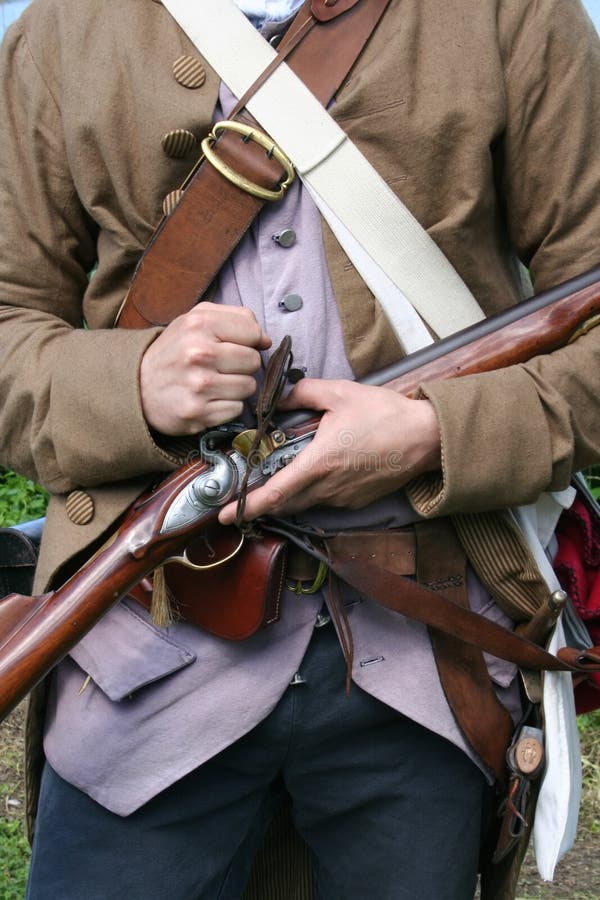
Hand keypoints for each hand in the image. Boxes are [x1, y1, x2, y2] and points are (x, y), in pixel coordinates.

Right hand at [140, 304, 270, 434]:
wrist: (138, 386)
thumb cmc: (175, 351)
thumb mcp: (195, 320)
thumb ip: (235, 318)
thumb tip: (266, 339)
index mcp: (199, 324)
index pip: (253, 332)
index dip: (251, 340)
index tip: (238, 345)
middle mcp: (199, 353)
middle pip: (253, 361)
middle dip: (243, 365)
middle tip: (223, 366)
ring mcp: (199, 385)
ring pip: (249, 387)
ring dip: (237, 387)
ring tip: (215, 383)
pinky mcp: (199, 412)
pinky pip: (236, 409)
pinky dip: (227, 405)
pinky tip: (209, 399)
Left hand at [219, 378, 440, 521]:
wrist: (426, 438)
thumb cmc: (385, 414)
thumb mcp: (341, 393)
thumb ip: (304, 392)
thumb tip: (281, 395)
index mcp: (319, 463)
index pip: (274, 493)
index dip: (246, 506)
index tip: (224, 513)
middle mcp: (328, 487)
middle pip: (284, 505)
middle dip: (259, 504)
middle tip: (240, 497)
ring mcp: (343, 497)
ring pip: (303, 503)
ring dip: (285, 497)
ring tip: (272, 483)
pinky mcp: (356, 500)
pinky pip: (323, 501)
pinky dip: (309, 493)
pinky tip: (310, 475)